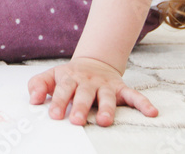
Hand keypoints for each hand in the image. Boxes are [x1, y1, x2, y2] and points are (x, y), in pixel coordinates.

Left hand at [27, 57, 157, 126]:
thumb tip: (33, 100)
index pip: (63, 90)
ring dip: (107, 109)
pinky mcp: (121, 88)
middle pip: (84, 94)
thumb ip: (39, 85)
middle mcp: (88, 82)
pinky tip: (152, 112)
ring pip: (107, 97)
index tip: (53, 114)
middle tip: (75, 120)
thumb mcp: (51, 76)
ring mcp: (106, 85)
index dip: (58, 101)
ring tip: (104, 121)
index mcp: (70, 78)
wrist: (94, 62)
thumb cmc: (70, 76)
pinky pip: (134, 95)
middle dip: (80, 107)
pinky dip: (143, 103)